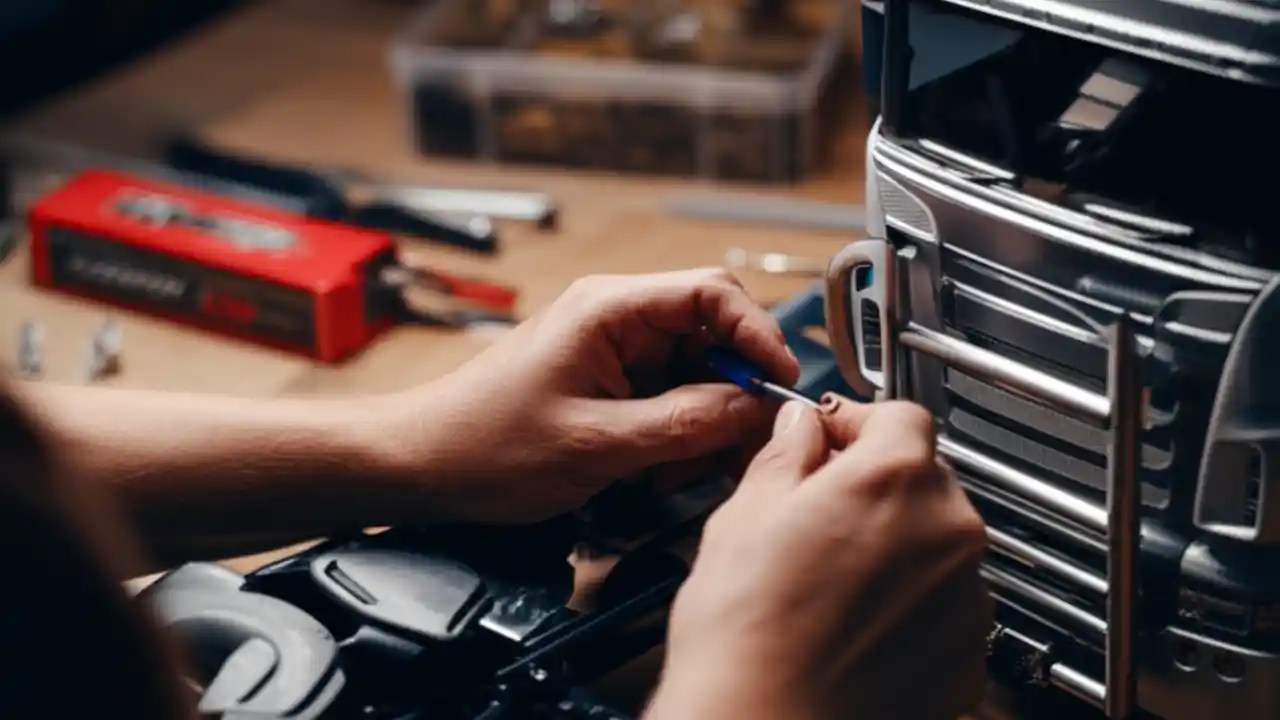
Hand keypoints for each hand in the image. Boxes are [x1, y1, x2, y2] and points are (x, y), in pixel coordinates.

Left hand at [392, 269, 797, 522]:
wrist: (422, 464)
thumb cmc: (485, 445)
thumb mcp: (596, 444)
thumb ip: (684, 424)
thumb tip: (755, 408)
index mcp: (610, 309)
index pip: (713, 292)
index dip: (757, 334)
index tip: (779, 383)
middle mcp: (617, 319)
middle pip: (712, 335)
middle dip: (731, 392)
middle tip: (736, 445)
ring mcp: (613, 350)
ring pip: (695, 373)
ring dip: (702, 423)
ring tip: (677, 469)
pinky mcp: (608, 381)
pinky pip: (668, 398)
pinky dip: (676, 435)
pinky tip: (656, 471)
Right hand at [646, 397, 990, 719]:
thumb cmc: (748, 636)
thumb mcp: (744, 516)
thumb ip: (786, 455)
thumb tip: (800, 429)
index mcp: (893, 478)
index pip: (899, 414)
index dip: (855, 421)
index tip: (828, 438)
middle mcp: (948, 530)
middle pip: (922, 476)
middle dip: (874, 484)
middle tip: (815, 512)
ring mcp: (966, 596)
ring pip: (936, 542)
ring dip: (895, 544)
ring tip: (830, 579)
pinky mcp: (968, 652)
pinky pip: (944, 603)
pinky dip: (909, 602)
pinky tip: (853, 621)